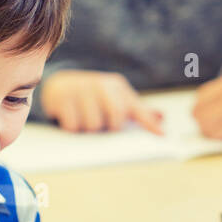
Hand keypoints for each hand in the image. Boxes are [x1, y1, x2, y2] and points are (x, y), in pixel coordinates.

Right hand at [41, 69, 163, 133]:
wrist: (59, 84)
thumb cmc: (94, 98)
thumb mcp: (115, 99)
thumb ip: (138, 110)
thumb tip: (162, 117)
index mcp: (117, 86)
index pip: (136, 108)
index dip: (148, 123)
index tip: (162, 136)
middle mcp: (100, 84)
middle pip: (114, 120)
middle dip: (108, 129)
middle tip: (101, 127)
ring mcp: (80, 88)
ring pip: (92, 126)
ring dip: (87, 130)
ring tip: (83, 120)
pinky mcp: (62, 96)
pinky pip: (72, 125)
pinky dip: (71, 128)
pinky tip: (70, 119)